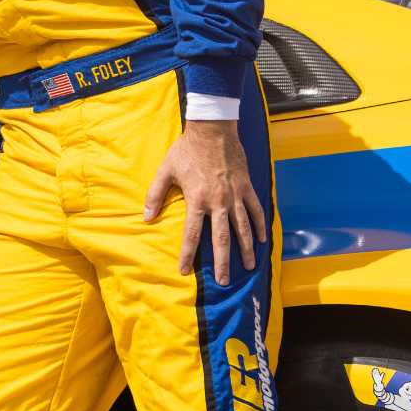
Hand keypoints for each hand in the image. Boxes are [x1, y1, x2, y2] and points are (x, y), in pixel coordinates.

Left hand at [143, 120, 270, 284]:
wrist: (213, 128)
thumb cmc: (187, 149)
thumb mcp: (166, 170)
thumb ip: (155, 195)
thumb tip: (147, 218)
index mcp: (197, 199)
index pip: (191, 234)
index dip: (187, 254)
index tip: (184, 271)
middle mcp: (218, 202)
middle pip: (221, 238)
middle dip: (222, 262)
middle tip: (224, 282)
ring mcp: (235, 195)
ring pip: (242, 228)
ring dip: (246, 249)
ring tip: (249, 267)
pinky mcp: (246, 187)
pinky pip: (255, 209)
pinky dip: (259, 225)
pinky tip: (263, 240)